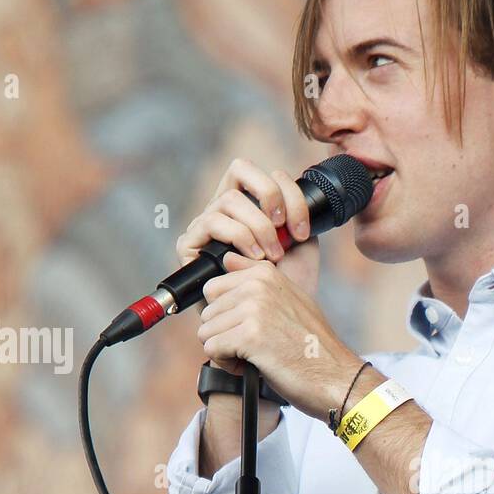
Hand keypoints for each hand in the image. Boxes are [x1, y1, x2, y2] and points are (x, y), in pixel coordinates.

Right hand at [177, 156, 315, 375]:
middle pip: (240, 169)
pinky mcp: (190, 244)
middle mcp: (225, 207)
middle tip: (286, 234)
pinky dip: (239, 237)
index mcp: (252, 202)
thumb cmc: (284, 288)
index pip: (264, 172)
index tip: (304, 229)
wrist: (268, 325)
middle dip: (271, 200)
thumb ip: (301, 217)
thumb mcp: (302, 247)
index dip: (288, 191)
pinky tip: (254, 259)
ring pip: (229, 200)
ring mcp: (206, 223)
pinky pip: (212, 223)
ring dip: (256, 226)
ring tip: (271, 256)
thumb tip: (301, 195)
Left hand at [197, 248, 360, 418]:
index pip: (214, 288)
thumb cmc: (312, 346)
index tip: (251, 327)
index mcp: (265, 273)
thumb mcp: (289, 299)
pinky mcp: (248, 335)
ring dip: (226, 352)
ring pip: (206, 332)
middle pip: (207, 312)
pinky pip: (212, 350)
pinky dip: (227, 365)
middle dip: (224, 335)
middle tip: (255, 346)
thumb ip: (256, 279)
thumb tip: (227, 259)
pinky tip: (252, 366)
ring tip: (256, 356)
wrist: (335, 377)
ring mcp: (253, 308)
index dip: (227, 315)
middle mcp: (258, 285)